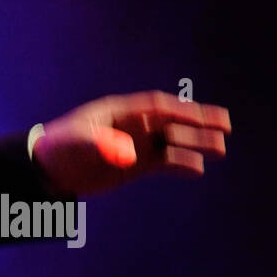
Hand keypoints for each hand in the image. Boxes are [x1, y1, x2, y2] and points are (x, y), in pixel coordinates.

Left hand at [31, 91, 230, 196]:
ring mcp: (136, 144)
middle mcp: (132, 126)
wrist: (50, 169)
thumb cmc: (60, 147)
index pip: (156, 107)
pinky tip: (198, 169)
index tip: (200, 115)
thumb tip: (130, 155)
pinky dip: (182, 164)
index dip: (179, 110)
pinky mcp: (137, 164)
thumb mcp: (77, 143)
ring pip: (173, 141)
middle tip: (226, 125)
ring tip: (221, 149)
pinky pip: (165, 162)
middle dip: (198, 122)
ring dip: (196, 143)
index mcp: (119, 112)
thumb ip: (102, 145)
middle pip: (171, 121)